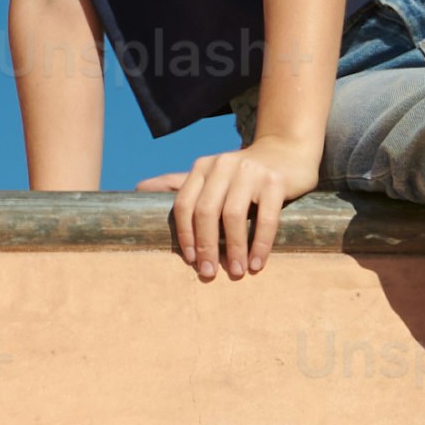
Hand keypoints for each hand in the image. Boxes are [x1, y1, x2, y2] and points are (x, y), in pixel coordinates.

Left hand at [142, 129, 322, 281]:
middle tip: (209, 273)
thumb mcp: (210, 175)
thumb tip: (137, 189)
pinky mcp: (275, 181)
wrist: (288, 152)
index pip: (184, 204)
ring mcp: (250, 171)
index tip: (191, 260)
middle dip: (206, 246)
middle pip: (205, 211)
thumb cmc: (244, 173)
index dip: (185, 235)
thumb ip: (177, 184)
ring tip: (235, 272)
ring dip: (233, 249)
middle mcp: (223, 165)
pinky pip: (265, 218)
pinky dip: (260, 244)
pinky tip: (257, 263)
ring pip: (233, 216)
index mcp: (203, 167)